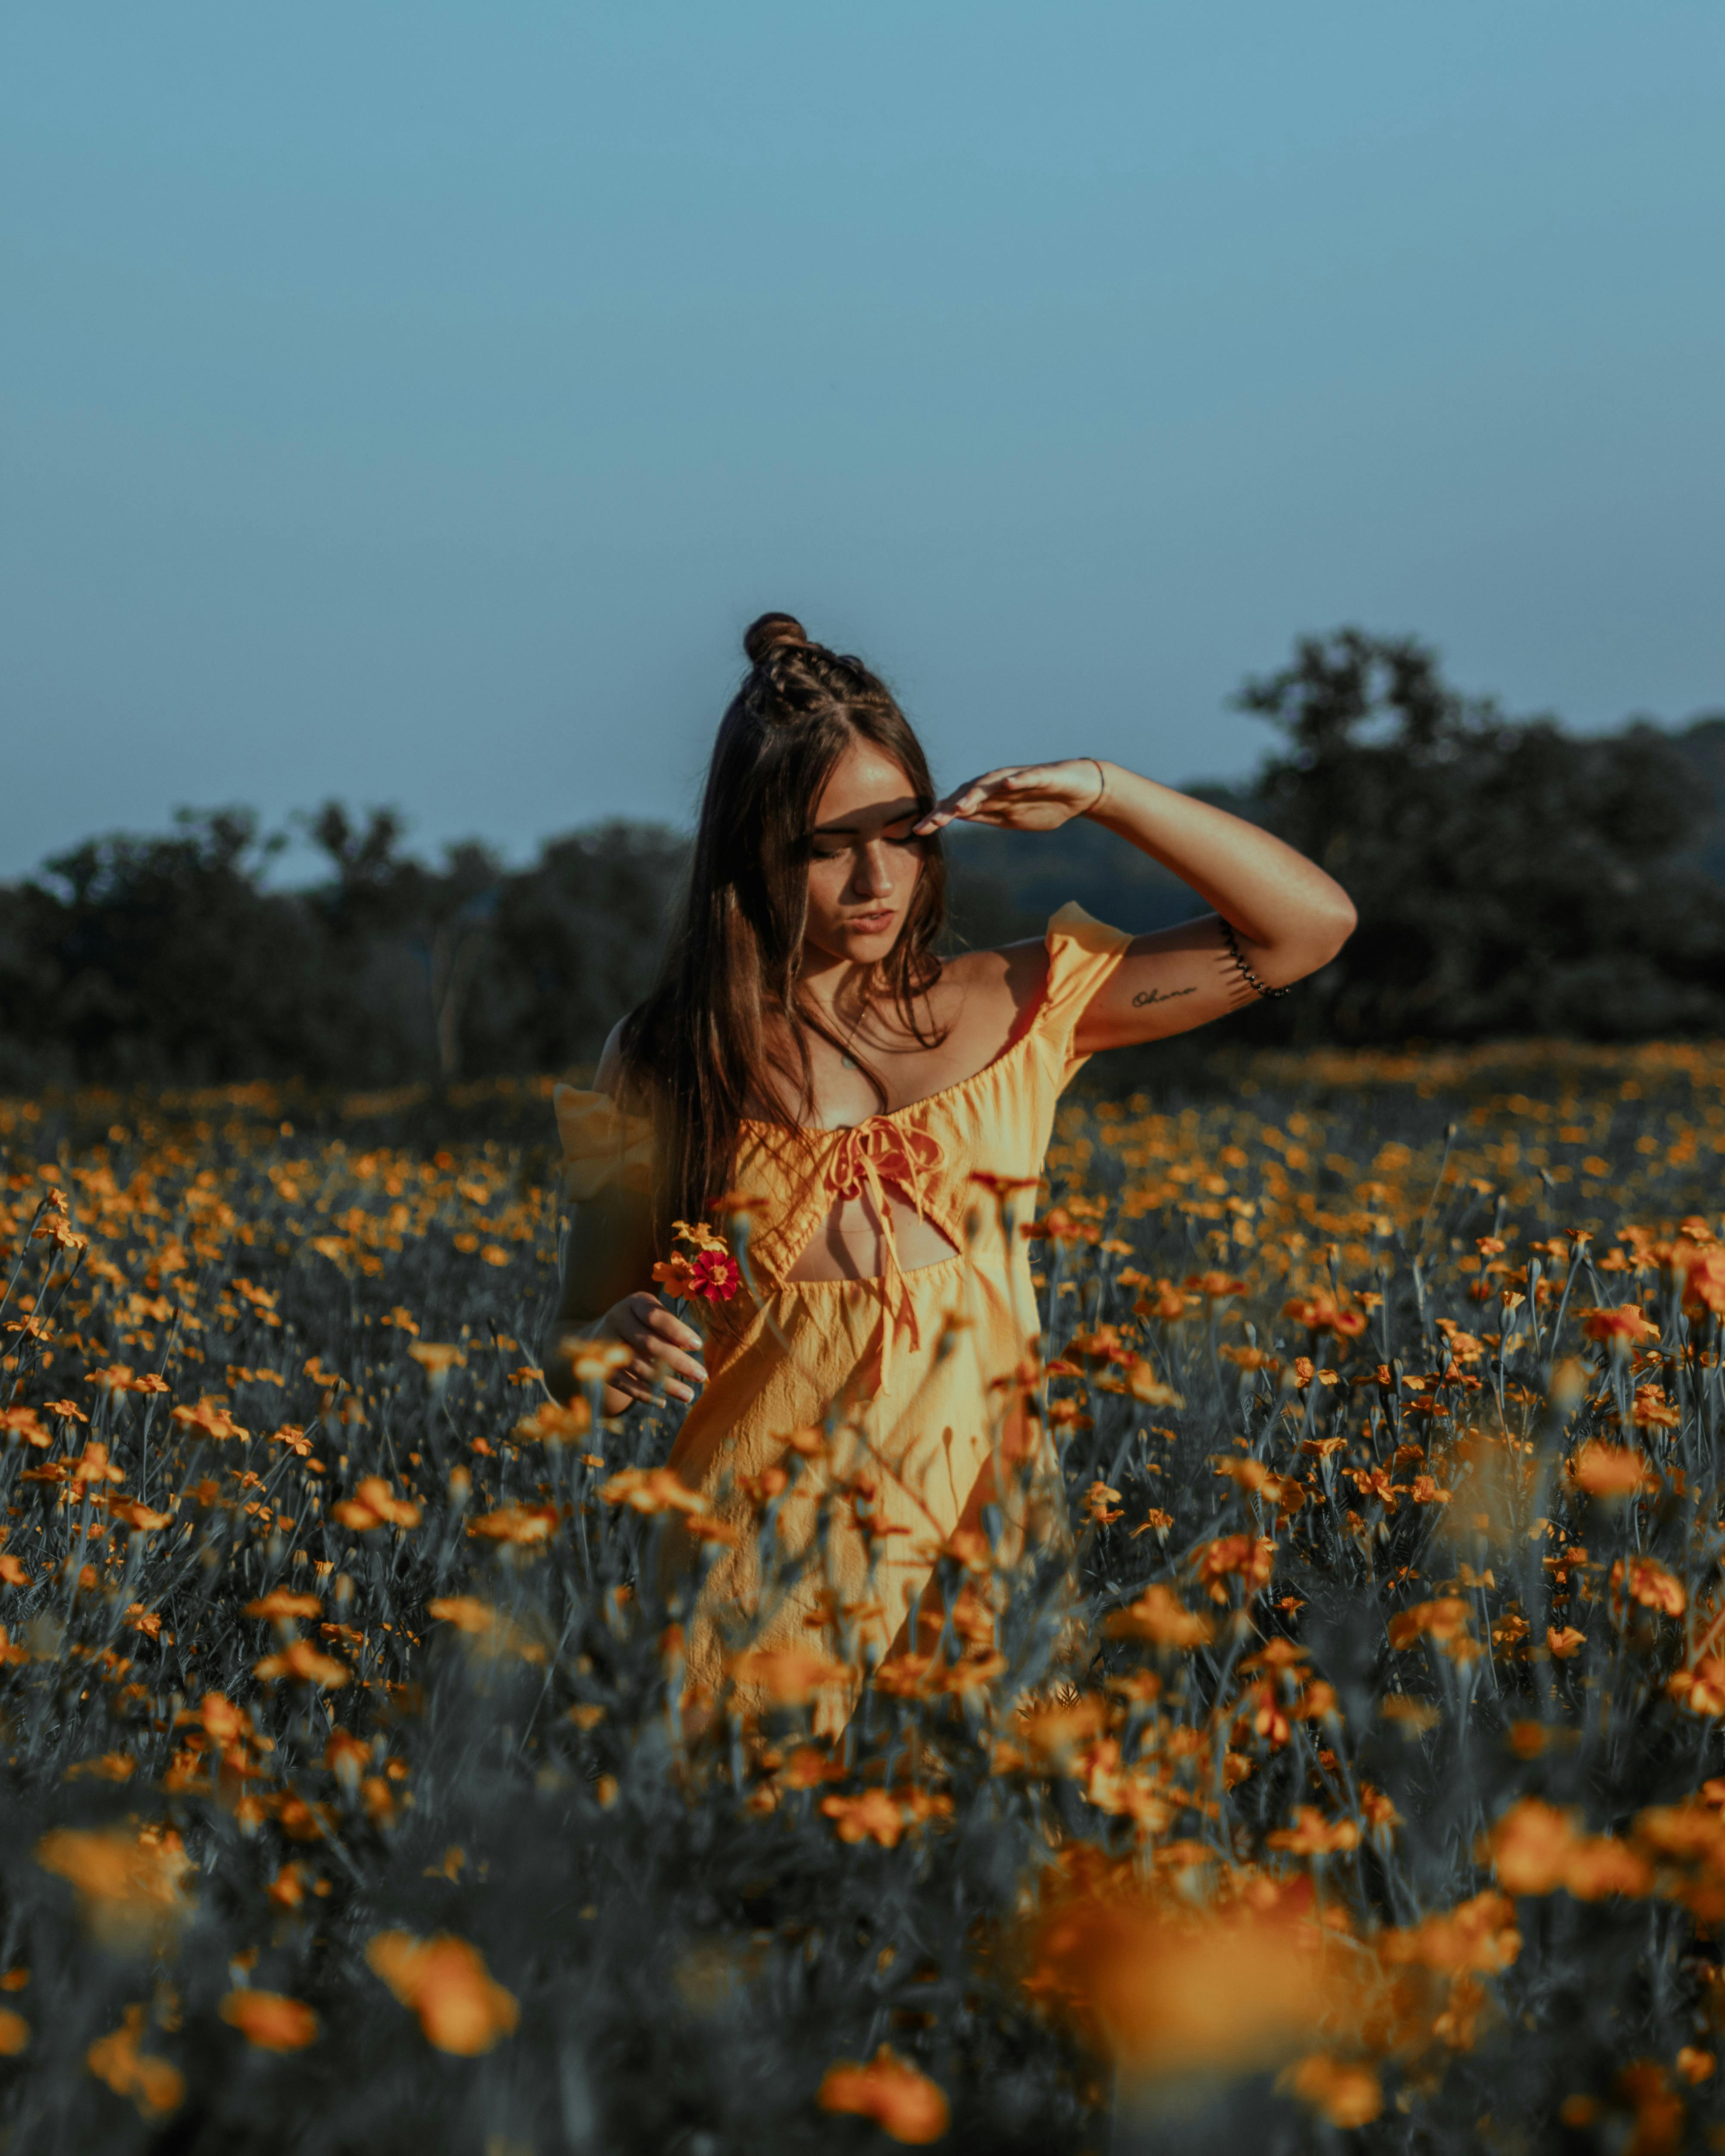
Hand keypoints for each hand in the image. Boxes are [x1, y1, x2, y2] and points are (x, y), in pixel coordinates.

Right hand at [595, 1292, 708, 1408]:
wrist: (601, 1333)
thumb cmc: (642, 1324)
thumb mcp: (653, 1317)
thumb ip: (669, 1329)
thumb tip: (693, 1351)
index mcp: (635, 1303)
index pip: (655, 1316)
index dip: (676, 1331)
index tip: (698, 1345)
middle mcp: (617, 1319)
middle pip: (648, 1343)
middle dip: (678, 1361)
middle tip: (701, 1376)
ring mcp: (605, 1342)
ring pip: (638, 1366)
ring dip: (665, 1383)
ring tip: (688, 1395)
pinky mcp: (600, 1365)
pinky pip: (623, 1383)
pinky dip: (644, 1394)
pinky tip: (663, 1401)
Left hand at [913, 759, 1107, 835]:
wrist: (1079, 791)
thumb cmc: (1043, 803)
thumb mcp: (1009, 817)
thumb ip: (983, 815)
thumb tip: (953, 818)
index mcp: (991, 798)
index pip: (959, 806)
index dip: (938, 816)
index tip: (918, 831)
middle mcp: (1000, 785)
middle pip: (969, 793)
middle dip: (949, 807)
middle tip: (931, 823)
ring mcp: (1020, 779)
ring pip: (993, 784)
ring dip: (976, 793)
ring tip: (961, 806)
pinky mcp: (1043, 775)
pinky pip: (1028, 777)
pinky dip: (1017, 780)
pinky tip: (1008, 784)